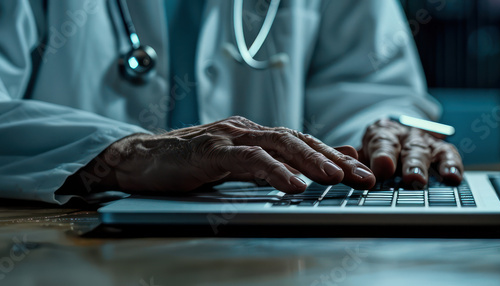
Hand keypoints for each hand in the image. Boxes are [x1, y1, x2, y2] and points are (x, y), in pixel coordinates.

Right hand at [92, 116, 375, 193]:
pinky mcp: (210, 152)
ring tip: (336, 178)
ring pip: (279, 143)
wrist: (137, 161)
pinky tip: (292, 184)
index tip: (362, 170)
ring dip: (311, 160)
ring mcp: (227, 138)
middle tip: (362, 177)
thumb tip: (307, 173)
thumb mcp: (232, 168)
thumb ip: (267, 166)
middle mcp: (243, 131)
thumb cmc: (183, 167)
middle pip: (297, 138)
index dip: (333, 154)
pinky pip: (249, 160)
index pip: (300, 140)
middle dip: (333, 158)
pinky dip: (275, 171)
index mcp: (251, 135)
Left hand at [360, 118, 463, 188]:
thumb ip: (355, 164)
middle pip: (408, 148)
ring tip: (428, 180)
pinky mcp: (440, 148)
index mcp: (381, 133)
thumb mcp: (361, 155)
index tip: (383, 169)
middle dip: (410, 164)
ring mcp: (423, 140)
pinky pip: (448, 154)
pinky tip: (454, 178)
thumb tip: (347, 174)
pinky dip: (452, 165)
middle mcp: (404, 134)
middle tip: (411, 179)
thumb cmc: (375, 153)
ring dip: (427, 167)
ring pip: (426, 151)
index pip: (382, 142)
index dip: (383, 155)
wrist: (393, 136)